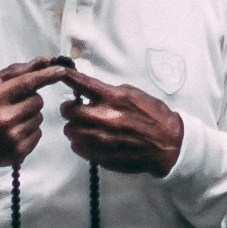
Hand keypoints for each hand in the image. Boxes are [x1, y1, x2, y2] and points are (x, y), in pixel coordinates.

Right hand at [0, 58, 71, 167]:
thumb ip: (14, 72)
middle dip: (29, 99)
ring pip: (39, 118)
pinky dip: (29, 132)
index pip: (28, 82)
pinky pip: (37, 135)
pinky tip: (12, 133)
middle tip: (13, 104)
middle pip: (37, 101)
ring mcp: (10, 137)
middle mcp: (3, 117)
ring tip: (9, 120)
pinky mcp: (16, 153)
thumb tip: (43, 61)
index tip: (62, 70)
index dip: (48, 75)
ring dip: (29, 116)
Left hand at [63, 67, 184, 176]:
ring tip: (86, 126)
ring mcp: (101, 138)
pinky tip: (92, 139)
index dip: (66, 76)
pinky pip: (77, 147)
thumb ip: (108, 92)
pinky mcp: (100, 155)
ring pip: (70, 130)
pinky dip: (80, 142)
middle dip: (70, 108)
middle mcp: (104, 117)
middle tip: (77, 109)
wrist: (167, 144)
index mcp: (113, 98)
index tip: (58, 72)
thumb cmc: (153, 117)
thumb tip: (88, 91)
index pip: (81, 83)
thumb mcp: (132, 94)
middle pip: (68, 110)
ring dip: (74, 126)